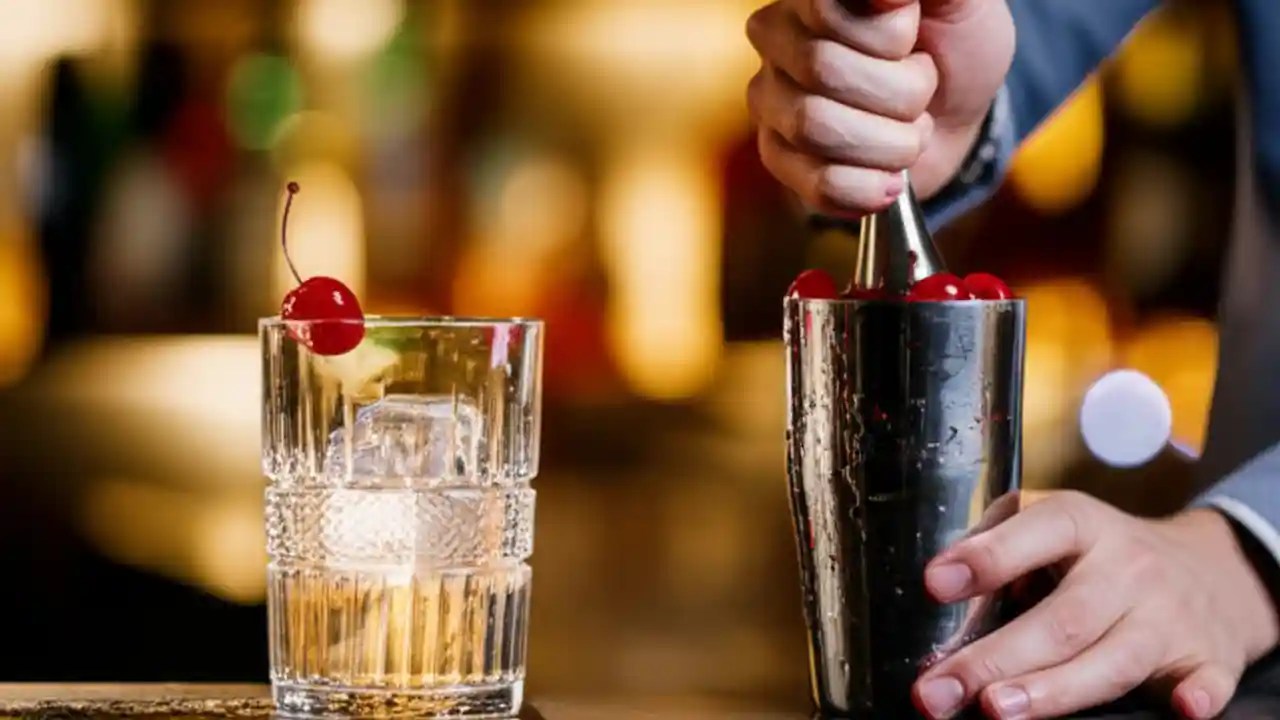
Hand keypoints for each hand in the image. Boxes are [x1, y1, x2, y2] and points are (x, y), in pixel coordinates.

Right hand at [745, 0, 1013, 215]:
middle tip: (921, 88)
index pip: (827, 11)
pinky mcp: (778, 157)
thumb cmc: (953, 46)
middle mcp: (778, 38)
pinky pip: (818, 181)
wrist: (955, 114)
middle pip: (823, 70)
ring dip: (890, 142)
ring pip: (816, 128)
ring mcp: (771, 100)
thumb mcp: (959, 0)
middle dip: (901, 92)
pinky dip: (871, 187)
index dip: (890, 37)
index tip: (914, 38)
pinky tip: (890, 177)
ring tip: (907, 131)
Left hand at [913, 491, 1279, 719]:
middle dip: (994, 659)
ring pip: (1111, 661)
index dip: (986, 558)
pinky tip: (1180, 709)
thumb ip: (997, 554)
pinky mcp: (1209, 658)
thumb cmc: (1102, 553)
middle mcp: (1128, 568)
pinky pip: (1204, 680)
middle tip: (940, 689)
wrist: (1213, 570)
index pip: (1036, 531)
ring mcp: (1170, 616)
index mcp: (1082, 524)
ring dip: (1053, 690)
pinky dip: (1195, 697)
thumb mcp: (1049, 529)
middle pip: (1061, 619)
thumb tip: (941, 606)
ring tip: (995, 708)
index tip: (935, 583)